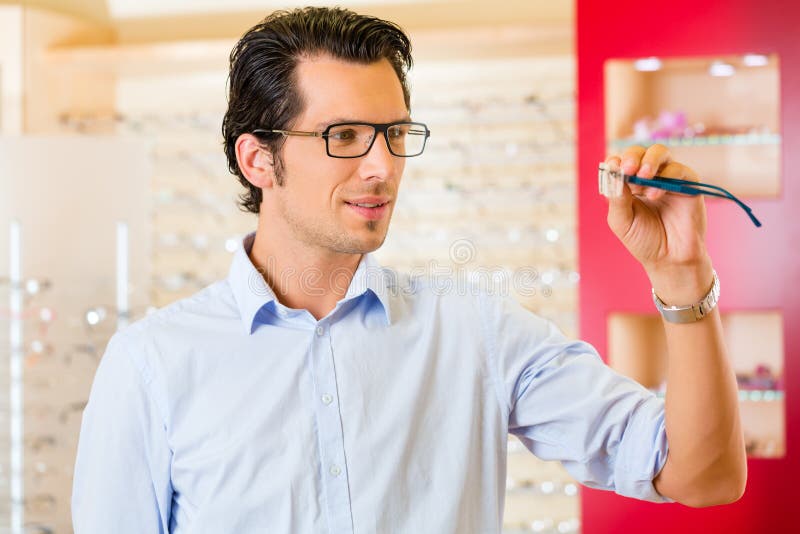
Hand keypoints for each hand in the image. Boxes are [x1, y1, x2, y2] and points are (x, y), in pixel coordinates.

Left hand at [605, 144, 712, 303]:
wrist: (669, 259)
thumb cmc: (643, 241)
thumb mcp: (621, 221)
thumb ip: (616, 197)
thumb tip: (612, 173)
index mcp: (629, 185)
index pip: (620, 162)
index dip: (616, 162)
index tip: (613, 169)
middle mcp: (648, 178)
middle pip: (639, 152)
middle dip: (632, 157)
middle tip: (627, 169)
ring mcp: (668, 179)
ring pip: (660, 153)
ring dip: (649, 161)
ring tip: (643, 176)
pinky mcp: (688, 184)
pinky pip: (679, 169)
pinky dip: (666, 176)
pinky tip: (655, 195)